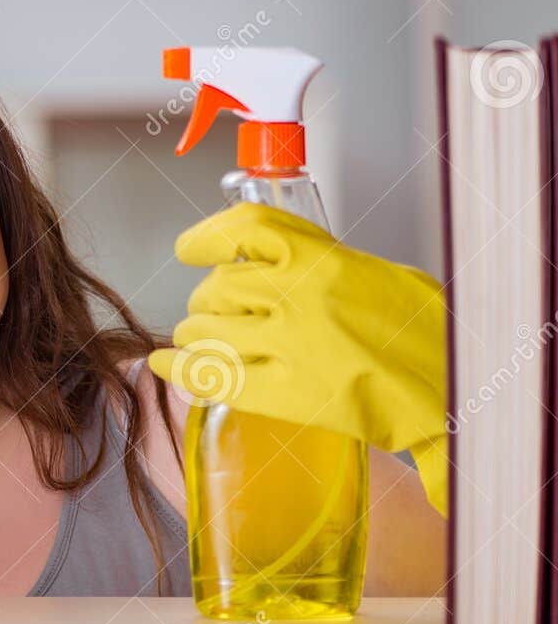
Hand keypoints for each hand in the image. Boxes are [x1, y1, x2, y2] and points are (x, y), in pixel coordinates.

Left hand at [147, 202, 447, 516]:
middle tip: (209, 308)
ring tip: (199, 337)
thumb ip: (317, 264)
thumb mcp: (374, 273)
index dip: (206, 237)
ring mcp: (291, 347)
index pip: (243, 229)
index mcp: (325, 260)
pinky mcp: (289, 394)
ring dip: (195, 333)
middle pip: (218, 287)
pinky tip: (166, 367)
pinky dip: (181, 371)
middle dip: (206, 299)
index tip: (191, 249)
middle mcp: (301, 298)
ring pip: (208, 329)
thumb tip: (268, 262)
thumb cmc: (426, 332)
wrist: (458, 387)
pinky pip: (213, 377)